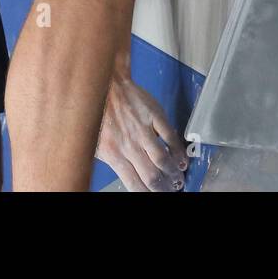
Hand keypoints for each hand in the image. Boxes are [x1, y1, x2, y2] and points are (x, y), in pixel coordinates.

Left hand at [95, 76, 189, 190]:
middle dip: (164, 188)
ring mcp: (143, 130)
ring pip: (163, 160)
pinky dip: (178, 151)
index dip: (148, 193)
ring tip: (178, 179)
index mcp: (113, 154)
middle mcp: (129, 145)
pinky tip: (181, 159)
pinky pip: (170, 137)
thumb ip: (111, 160)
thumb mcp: (96, 141)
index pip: (135, 184)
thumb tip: (125, 176)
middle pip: (152, 176)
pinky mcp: (154, 116)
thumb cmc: (99, 111)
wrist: (105, 83)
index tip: (155, 195)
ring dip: (174, 173)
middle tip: (171, 190)